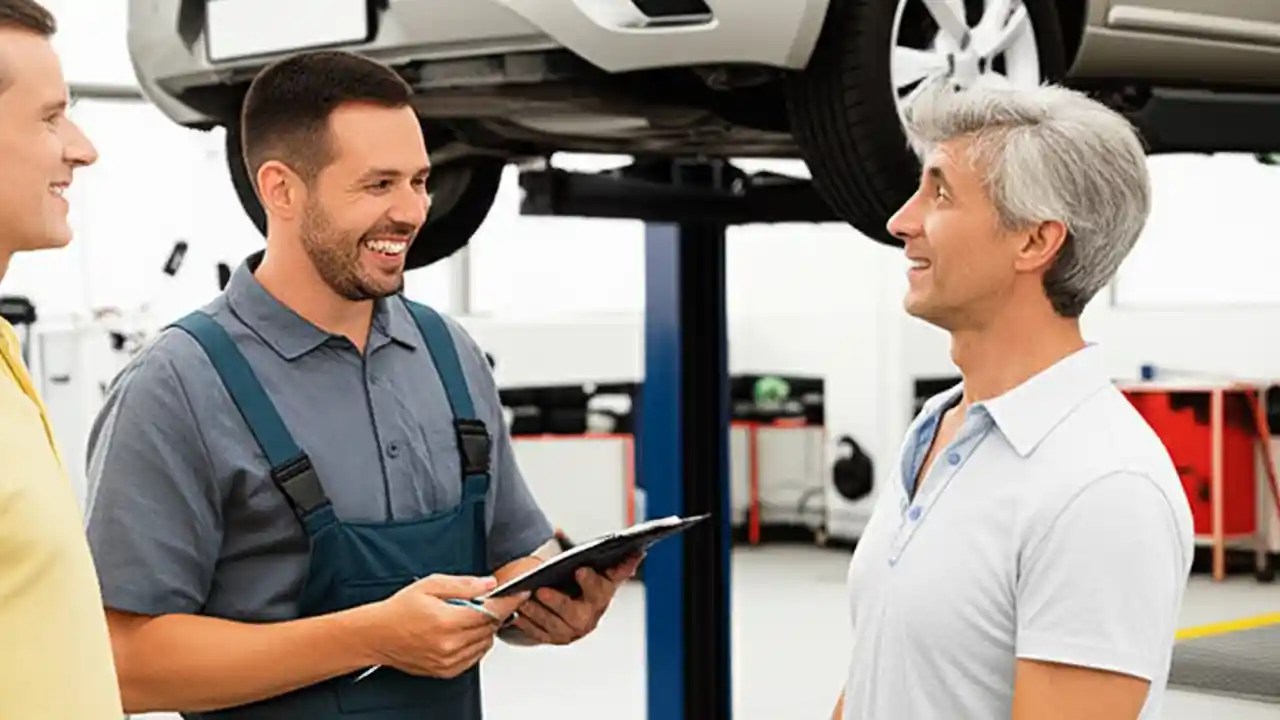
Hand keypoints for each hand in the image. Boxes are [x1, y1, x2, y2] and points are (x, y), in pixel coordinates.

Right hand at [370, 574, 502, 678]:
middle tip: (486, 601)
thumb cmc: (399, 610)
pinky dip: (476, 644)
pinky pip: (475, 657)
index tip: (520, 594)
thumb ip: (463, 584)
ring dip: (485, 629)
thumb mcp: (430, 585)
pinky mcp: (446, 671)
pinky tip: (463, 632)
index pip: (491, 612)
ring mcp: (449, 660)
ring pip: (485, 643)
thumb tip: (489, 584)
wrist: (377, 635)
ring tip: (467, 616)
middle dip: (495, 612)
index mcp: (447, 620)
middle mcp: (450, 644)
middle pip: (490, 628)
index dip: (509, 601)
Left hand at [513, 553, 641, 644]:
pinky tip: (517, 613)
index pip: (605, 583)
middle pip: (578, 612)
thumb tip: (557, 531)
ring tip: (524, 600)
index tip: (581, 569)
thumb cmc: (574, 579)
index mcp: (603, 589)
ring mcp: (574, 628)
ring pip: (556, 625)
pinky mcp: (556, 637)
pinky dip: (528, 623)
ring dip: (538, 613)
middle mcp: (592, 612)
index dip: (593, 579)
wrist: (568, 603)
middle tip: (542, 590)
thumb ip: (573, 548)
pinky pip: (540, 633)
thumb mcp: (580, 560)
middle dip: (559, 601)